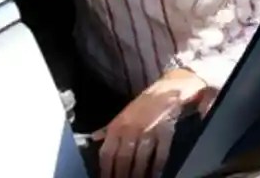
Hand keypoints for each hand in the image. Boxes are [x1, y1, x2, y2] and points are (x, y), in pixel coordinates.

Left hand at [91, 69, 207, 177]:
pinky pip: (160, 154)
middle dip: (121, 175)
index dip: (106, 170)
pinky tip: (155, 175)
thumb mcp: (121, 115)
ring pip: (140, 159)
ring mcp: (148, 131)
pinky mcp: (165, 132)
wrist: (167, 91)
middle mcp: (130, 129)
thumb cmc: (142, 105)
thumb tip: (92, 138)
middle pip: (123, 159)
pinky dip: (157, 167)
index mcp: (117, 126)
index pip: (107, 153)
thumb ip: (107, 128)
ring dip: (138, 174)